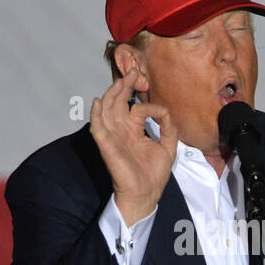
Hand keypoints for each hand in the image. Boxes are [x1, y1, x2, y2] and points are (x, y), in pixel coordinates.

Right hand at [89, 66, 178, 225]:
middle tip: (133, 71)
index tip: (160, 110)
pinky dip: (96, 115)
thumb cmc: (154, 174)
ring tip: (121, 80)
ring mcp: (113, 137)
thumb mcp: (168, 146)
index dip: (146, 103)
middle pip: (117, 103)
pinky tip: (98, 102)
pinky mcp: (107, 146)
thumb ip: (168, 126)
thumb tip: (163, 110)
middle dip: (124, 86)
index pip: (135, 108)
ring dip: (112, 94)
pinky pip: (98, 128)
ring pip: (107, 110)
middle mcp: (121, 131)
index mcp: (134, 131)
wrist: (146, 194)